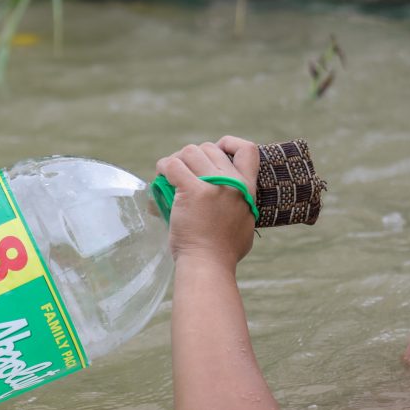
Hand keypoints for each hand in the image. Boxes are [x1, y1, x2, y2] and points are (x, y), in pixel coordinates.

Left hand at [155, 136, 259, 270]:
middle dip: (193, 157)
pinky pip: (172, 164)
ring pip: (190, 151)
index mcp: (247, 188)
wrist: (209, 266)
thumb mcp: (244, 223)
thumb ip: (239, 206)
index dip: (230, 144)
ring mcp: (213, 185)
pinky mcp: (192, 191)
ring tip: (169, 175)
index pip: (248, 149)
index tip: (217, 152)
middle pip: (210, 148)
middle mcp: (232, 182)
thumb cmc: (223, 253)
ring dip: (176, 160)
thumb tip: (231, 203)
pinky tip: (161, 176)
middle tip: (181, 173)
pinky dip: (163, 167)